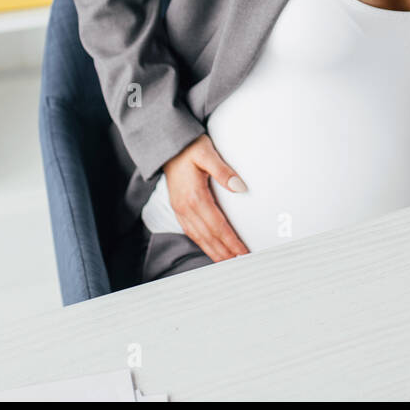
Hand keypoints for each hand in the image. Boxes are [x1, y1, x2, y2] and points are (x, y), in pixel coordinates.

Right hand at [161, 134, 249, 261]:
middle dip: (225, 253)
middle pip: (209, 237)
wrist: (166, 146)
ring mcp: (180, 210)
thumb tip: (240, 187)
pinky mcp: (178, 209)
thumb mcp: (206, 153)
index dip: (231, 242)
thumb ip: (223, 171)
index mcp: (194, 197)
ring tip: (229, 262)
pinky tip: (211, 249)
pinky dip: (203, 244)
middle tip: (242, 263)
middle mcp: (185, 208)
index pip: (218, 226)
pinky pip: (191, 232)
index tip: (244, 252)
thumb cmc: (189, 147)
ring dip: (215, 252)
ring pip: (199, 238)